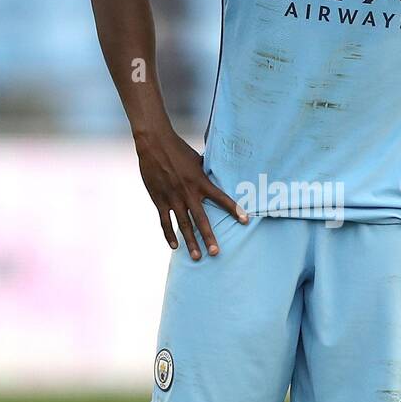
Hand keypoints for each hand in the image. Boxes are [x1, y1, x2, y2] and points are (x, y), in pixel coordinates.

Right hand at [135, 127, 247, 258]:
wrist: (154, 144)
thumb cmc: (178, 149)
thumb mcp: (197, 160)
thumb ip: (207, 173)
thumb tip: (220, 174)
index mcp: (201, 181)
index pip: (221, 198)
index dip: (234, 209)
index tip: (245, 221)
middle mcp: (188, 192)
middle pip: (201, 219)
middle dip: (209, 237)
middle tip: (216, 253)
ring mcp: (173, 198)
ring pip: (183, 224)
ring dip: (190, 242)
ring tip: (196, 257)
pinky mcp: (159, 200)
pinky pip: (165, 221)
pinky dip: (169, 235)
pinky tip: (175, 246)